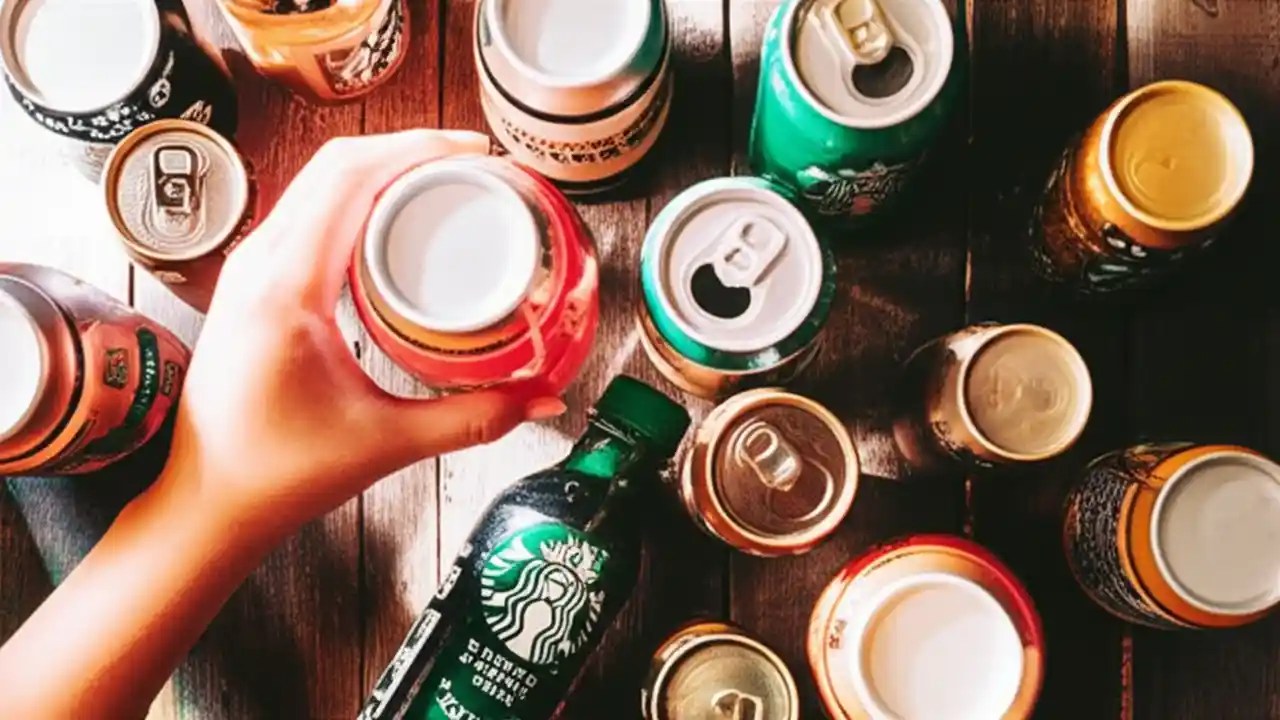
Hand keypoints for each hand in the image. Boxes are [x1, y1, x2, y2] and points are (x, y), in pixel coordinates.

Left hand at [166, 129, 565, 537]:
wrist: (207, 498)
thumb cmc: (275, 471)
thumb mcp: (385, 442)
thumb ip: (473, 420)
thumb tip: (542, 398)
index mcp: (285, 289)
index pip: (349, 178)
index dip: (416, 149)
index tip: (473, 153)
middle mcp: (259, 265)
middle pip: (334, 165)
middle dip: (409, 149)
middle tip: (473, 164)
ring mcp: (250, 269)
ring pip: (316, 182)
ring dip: (380, 168)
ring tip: (443, 180)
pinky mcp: (253, 283)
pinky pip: (305, 210)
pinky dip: (355, 195)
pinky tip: (395, 217)